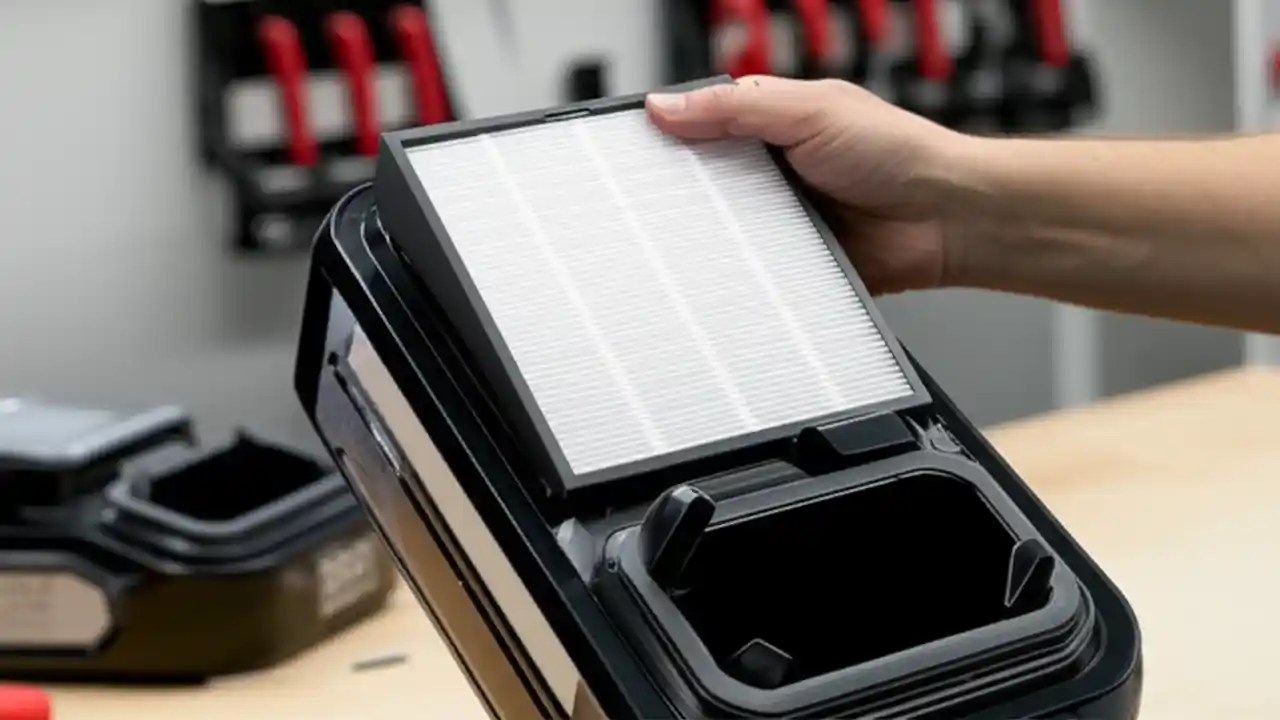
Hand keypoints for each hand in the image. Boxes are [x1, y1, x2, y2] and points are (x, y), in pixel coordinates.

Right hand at [645, 75, 970, 294]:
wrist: (948, 221)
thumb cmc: (900, 153)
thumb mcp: (811, 112)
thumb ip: (736, 108)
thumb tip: (666, 106)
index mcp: (771, 124)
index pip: (701, 127)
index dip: (667, 138)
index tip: (634, 152)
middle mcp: (772, 172)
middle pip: (703, 184)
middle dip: (680, 195)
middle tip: (656, 204)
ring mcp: (781, 220)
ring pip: (722, 233)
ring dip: (711, 238)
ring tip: (693, 240)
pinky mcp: (792, 263)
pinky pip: (751, 272)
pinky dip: (739, 274)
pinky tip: (728, 274)